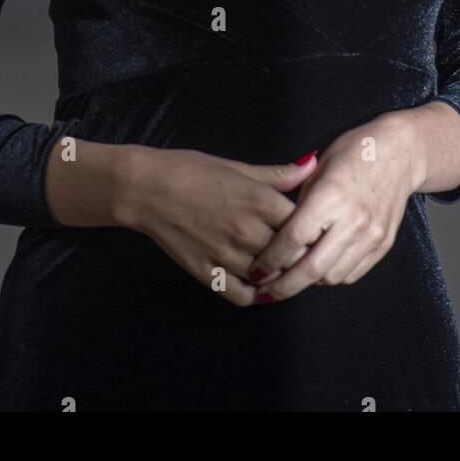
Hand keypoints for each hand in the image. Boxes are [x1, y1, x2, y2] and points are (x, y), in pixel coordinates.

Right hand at [124, 146, 318, 306]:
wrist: (147, 188)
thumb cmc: (192, 170)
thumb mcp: (237, 167)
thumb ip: (277, 174)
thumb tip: (312, 164)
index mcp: (260, 201)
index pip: (305, 225)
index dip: (312, 228)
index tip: (312, 229)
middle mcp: (248, 231)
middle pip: (292, 255)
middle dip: (298, 255)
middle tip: (298, 252)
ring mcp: (228, 256)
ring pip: (270, 278)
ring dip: (278, 275)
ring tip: (279, 268)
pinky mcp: (208, 274)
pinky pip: (242, 296)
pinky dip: (254, 294)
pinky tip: (255, 283)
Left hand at [244, 112, 423, 302]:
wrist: (401, 152)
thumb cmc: (355, 152)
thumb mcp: (319, 167)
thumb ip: (300, 201)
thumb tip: (277, 232)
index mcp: (331, 195)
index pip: (293, 238)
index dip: (270, 259)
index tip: (254, 270)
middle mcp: (353, 220)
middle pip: (312, 268)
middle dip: (284, 286)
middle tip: (264, 293)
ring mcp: (372, 235)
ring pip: (332, 276)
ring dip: (308, 282)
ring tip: (290, 278)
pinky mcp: (384, 244)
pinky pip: (353, 273)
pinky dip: (332, 277)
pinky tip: (318, 270)